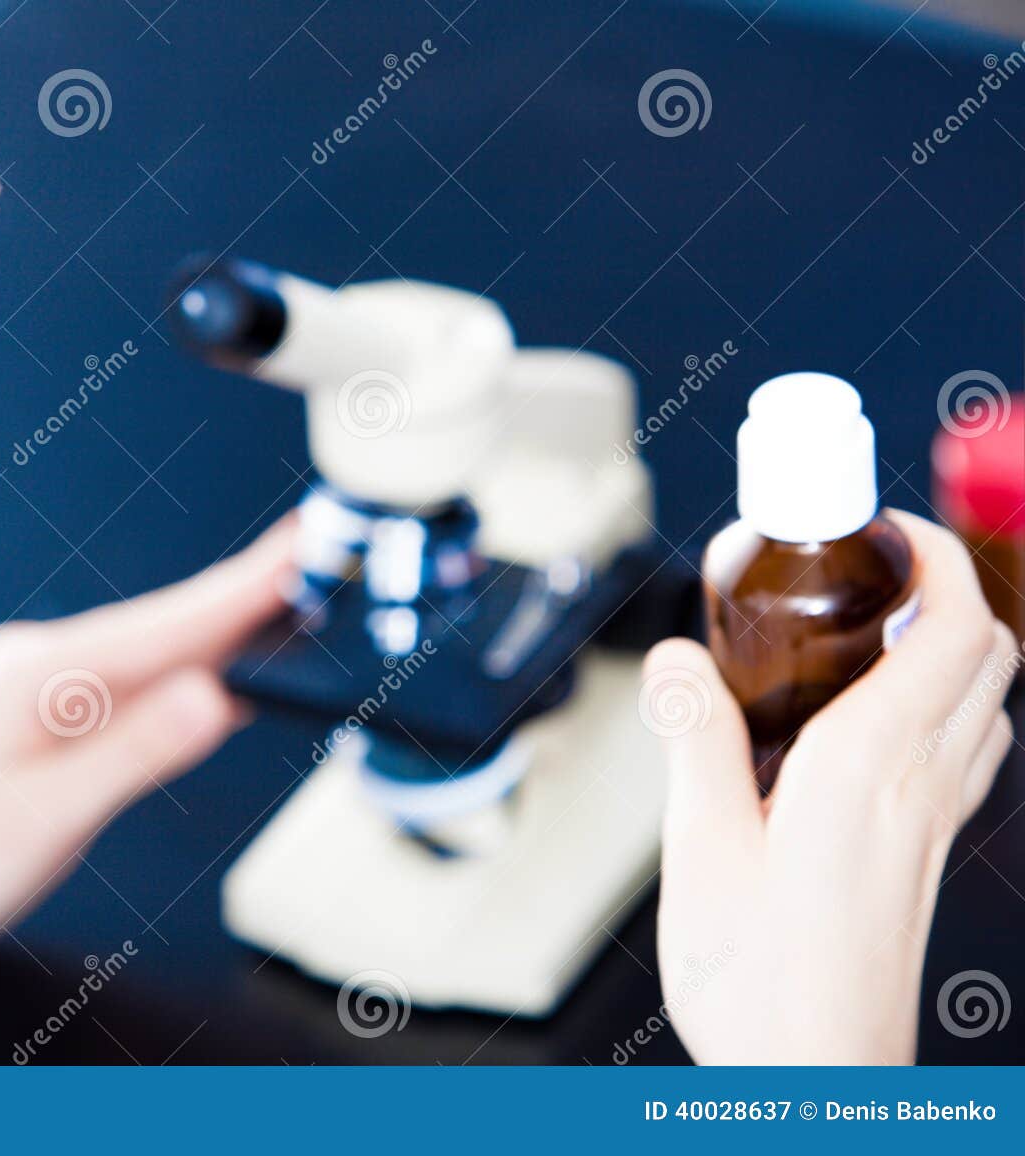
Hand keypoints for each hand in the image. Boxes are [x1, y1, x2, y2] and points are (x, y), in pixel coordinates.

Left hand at [0, 519, 296, 975]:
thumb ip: (133, 754)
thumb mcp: (46, 818)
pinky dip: (193, 669)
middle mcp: (48, 661)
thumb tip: (218, 698)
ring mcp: (50, 683)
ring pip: (159, 650)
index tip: (306, 550)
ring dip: (227, 627)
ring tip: (297, 599)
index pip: (171, 626)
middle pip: (172, 624)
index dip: (247, 590)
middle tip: (324, 557)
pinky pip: (140, 681)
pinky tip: (229, 668)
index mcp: (45, 673)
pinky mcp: (54, 711)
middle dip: (251, 593)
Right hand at [646, 510, 1017, 1063]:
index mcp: (870, 765)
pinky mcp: (923, 858)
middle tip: (867, 574)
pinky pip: (966, 755)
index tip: (882, 531)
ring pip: (988, 705)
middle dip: (948, 590)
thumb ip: (694, 739)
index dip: (937, 561)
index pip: (955, 631)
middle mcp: (921, 786)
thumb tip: (678, 658)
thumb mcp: (699, 847)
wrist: (814, 1077)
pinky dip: (946, 706)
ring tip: (869, 636)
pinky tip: (875, 726)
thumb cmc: (763, 980)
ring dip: (953, 647)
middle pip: (990, 655)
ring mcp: (933, 825)